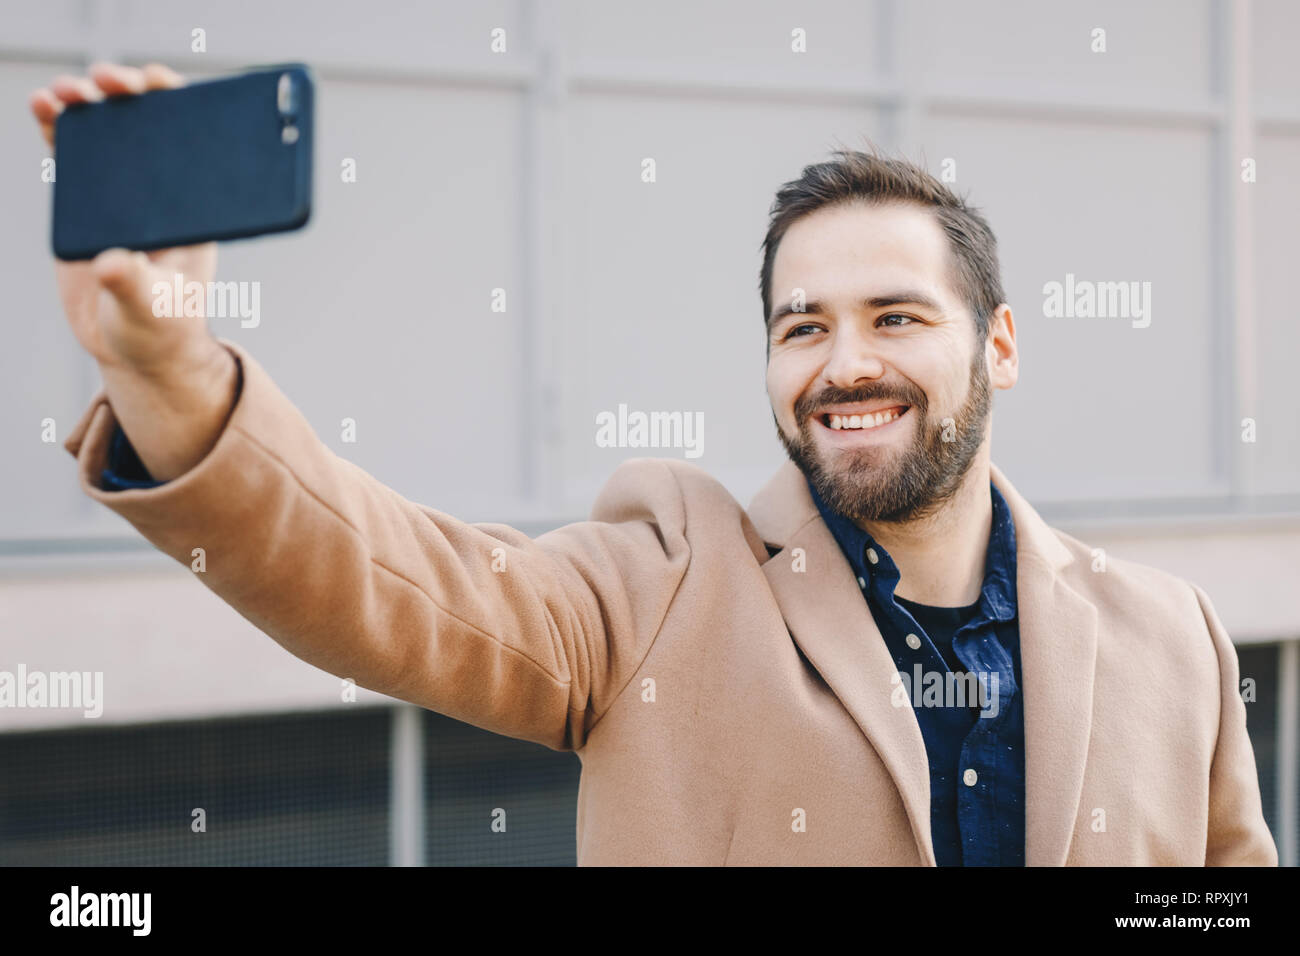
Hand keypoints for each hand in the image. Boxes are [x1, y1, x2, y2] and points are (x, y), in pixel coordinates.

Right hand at [31, 63, 238, 479]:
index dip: (179, 104)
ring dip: (87, 103)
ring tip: (64, 91)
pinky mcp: (88, 202)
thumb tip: (112, 262)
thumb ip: (133, 286)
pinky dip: (57, 127)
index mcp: (194, 210)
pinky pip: (73, 155)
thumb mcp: (151, 310)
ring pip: (107, 133)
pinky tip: (42, 106)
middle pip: (150, 125)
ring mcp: (123, 194)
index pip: (195, 142)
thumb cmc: (160, 330)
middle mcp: (162, 193)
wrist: (132, 349)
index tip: (159, 83)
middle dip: (130, 91)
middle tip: (108, 79)